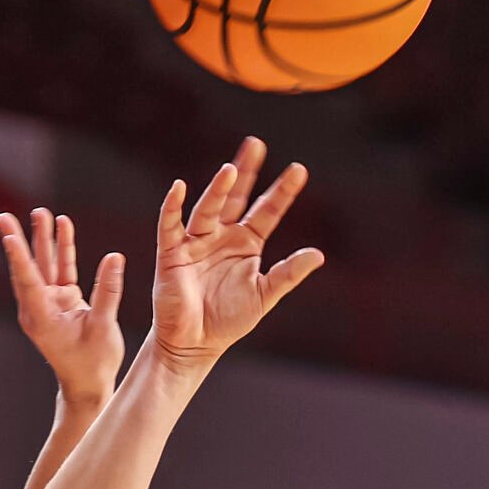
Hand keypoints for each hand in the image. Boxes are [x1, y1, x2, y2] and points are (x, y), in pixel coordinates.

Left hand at [0, 206, 124, 403]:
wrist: (89, 385)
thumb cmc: (92, 364)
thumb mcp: (103, 328)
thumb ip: (107, 292)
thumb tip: (114, 258)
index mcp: (42, 317)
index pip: (28, 280)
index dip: (18, 256)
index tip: (7, 234)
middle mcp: (40, 308)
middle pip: (28, 268)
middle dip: (19, 240)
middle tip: (3, 216)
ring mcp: (50, 303)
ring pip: (45, 266)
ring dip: (42, 240)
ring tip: (40, 213)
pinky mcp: (63, 301)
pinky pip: (61, 271)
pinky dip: (63, 251)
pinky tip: (62, 227)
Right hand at [151, 135, 323, 370]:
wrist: (194, 344)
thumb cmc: (227, 321)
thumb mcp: (264, 295)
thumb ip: (288, 274)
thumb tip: (318, 255)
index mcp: (246, 244)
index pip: (267, 211)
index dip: (282, 192)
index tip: (299, 170)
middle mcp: (221, 237)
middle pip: (236, 197)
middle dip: (246, 172)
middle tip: (256, 145)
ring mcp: (196, 243)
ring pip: (208, 209)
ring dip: (218, 190)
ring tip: (230, 170)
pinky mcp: (172, 254)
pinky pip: (170, 226)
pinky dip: (172, 207)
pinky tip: (178, 188)